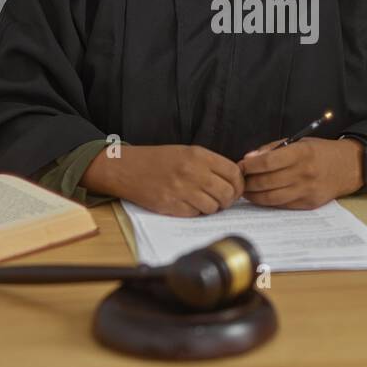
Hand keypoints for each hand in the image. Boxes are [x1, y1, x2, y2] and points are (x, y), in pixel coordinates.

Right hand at [80, 144, 243, 216]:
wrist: (127, 168)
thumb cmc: (159, 160)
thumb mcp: (186, 152)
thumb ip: (210, 163)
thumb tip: (235, 181)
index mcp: (198, 155)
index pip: (233, 172)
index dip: (239, 184)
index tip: (236, 189)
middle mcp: (192, 171)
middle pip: (227, 192)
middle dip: (228, 199)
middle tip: (222, 200)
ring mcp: (181, 189)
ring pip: (213, 207)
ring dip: (212, 207)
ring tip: (203, 201)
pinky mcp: (171, 205)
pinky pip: (195, 214)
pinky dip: (195, 212)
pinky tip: (187, 204)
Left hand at [237, 138, 364, 209]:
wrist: (349, 166)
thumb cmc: (321, 152)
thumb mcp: (299, 142)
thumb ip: (273, 149)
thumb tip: (250, 158)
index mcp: (301, 153)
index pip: (268, 162)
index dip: (250, 166)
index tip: (241, 166)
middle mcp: (304, 173)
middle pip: (267, 182)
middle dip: (248, 182)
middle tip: (239, 180)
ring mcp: (307, 190)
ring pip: (271, 197)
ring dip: (254, 195)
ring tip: (246, 191)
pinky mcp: (309, 204)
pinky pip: (282, 205)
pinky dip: (268, 202)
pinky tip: (261, 197)